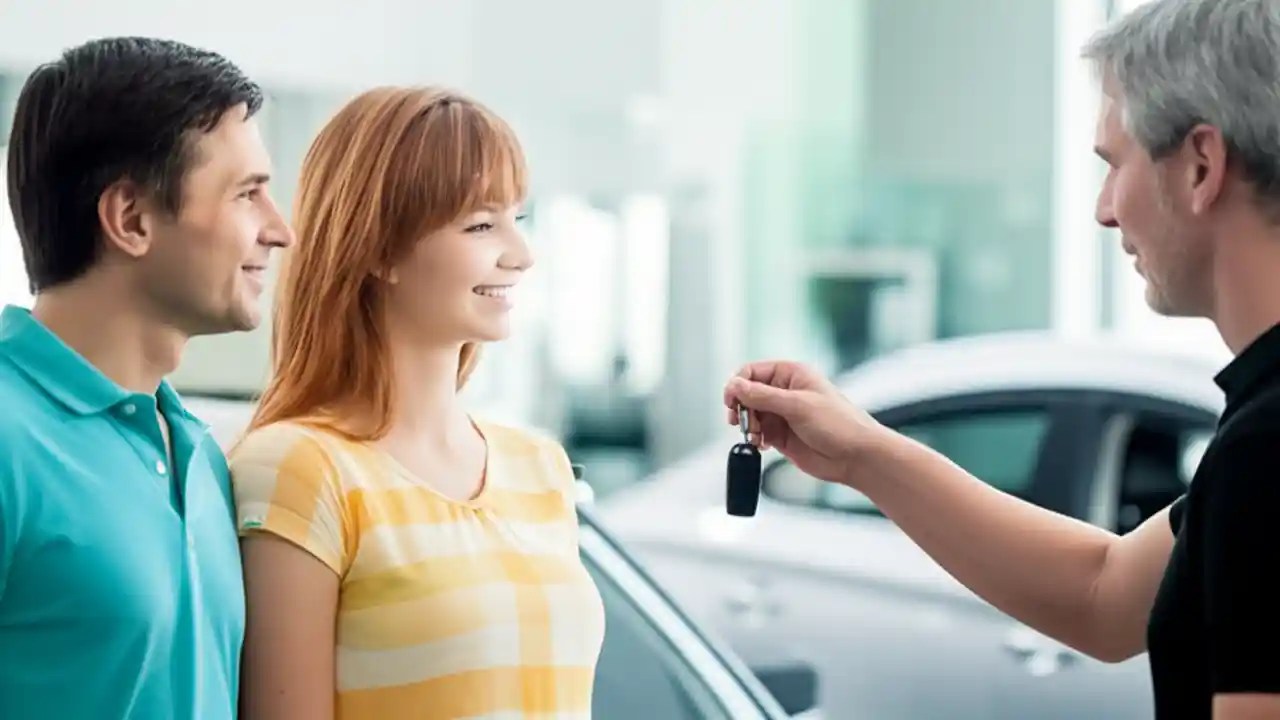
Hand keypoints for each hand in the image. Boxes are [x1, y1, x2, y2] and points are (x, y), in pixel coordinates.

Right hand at [723, 360, 885, 484]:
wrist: (856, 456)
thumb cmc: (839, 424)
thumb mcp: (797, 405)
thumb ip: (763, 396)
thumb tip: (734, 386)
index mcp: (791, 374)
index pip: (751, 372)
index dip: (737, 385)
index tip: (732, 401)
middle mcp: (785, 392)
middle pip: (747, 394)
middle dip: (741, 408)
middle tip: (740, 421)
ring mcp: (782, 414)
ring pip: (749, 415)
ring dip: (746, 425)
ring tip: (754, 436)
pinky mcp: (781, 435)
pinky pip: (757, 433)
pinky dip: (753, 439)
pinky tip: (760, 444)